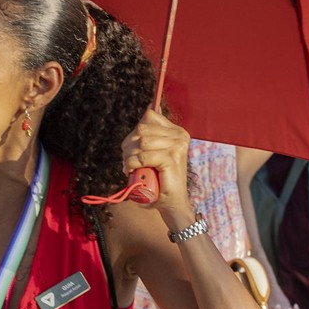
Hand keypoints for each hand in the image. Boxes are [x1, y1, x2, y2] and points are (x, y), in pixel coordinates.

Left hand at [120, 108, 192, 225]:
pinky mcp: (172, 159)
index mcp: (176, 131)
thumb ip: (151, 132)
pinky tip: (133, 171)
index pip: (149, 117)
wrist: (172, 203)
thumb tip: (150, 105)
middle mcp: (179, 136)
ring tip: (131, 168)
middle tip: (128, 162)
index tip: (134, 149)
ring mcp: (177, 147)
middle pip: (141, 129)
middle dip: (129, 146)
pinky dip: (133, 164)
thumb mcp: (154, 151)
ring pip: (141, 142)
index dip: (135, 133)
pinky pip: (143, 156)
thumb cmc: (159, 178)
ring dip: (129, 157)